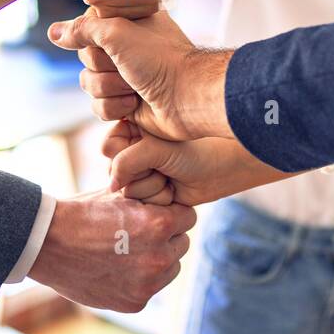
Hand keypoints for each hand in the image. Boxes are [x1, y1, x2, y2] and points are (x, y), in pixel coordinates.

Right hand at [29, 190, 195, 311]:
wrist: (47, 244)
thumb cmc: (82, 213)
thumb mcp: (120, 195)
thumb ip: (151, 199)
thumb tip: (172, 197)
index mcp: (158, 225)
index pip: (188, 217)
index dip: (172, 213)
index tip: (157, 213)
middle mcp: (159, 257)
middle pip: (182, 244)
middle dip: (167, 237)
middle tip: (140, 232)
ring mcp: (148, 284)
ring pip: (170, 268)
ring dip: (158, 260)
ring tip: (129, 251)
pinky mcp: (135, 303)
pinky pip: (151, 288)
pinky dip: (139, 280)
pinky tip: (117, 269)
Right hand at [47, 8, 232, 139]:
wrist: (187, 98)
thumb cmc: (160, 59)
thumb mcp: (117, 32)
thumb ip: (82, 29)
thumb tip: (53, 32)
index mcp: (127, 22)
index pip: (88, 26)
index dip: (94, 38)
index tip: (111, 41)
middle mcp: (125, 47)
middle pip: (84, 57)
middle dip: (101, 67)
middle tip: (125, 66)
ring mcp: (125, 75)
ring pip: (87, 83)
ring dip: (107, 89)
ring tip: (132, 89)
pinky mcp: (125, 102)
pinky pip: (97, 106)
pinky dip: (113, 108)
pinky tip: (134, 105)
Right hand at [102, 122, 293, 206]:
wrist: (224, 168)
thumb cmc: (196, 150)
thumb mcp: (157, 148)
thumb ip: (126, 161)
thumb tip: (111, 187)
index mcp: (132, 129)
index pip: (108, 148)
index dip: (127, 155)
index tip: (150, 149)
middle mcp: (134, 150)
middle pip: (117, 174)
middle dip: (143, 175)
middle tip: (166, 167)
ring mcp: (143, 173)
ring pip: (130, 192)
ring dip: (154, 189)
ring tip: (172, 178)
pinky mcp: (153, 192)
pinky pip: (143, 205)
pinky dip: (161, 200)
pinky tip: (175, 190)